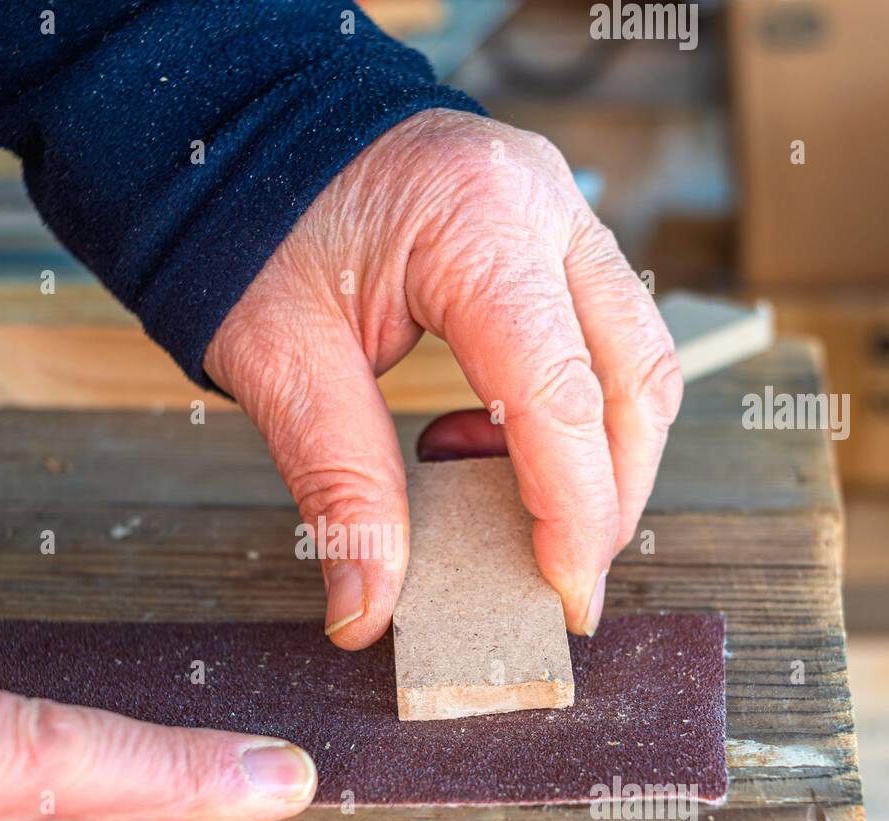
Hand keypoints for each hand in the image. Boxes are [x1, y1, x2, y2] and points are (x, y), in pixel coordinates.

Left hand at [205, 109, 680, 644]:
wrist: (251, 139)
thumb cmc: (254, 231)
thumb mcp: (279, 361)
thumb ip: (338, 488)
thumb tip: (367, 611)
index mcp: (474, 223)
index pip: (560, 392)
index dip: (575, 510)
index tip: (565, 596)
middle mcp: (542, 205)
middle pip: (635, 376)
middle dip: (609, 495)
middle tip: (558, 576)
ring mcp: (559, 210)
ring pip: (637, 359)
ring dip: (598, 458)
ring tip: (506, 507)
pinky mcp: (552, 233)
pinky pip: (601, 339)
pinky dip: (569, 416)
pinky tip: (485, 443)